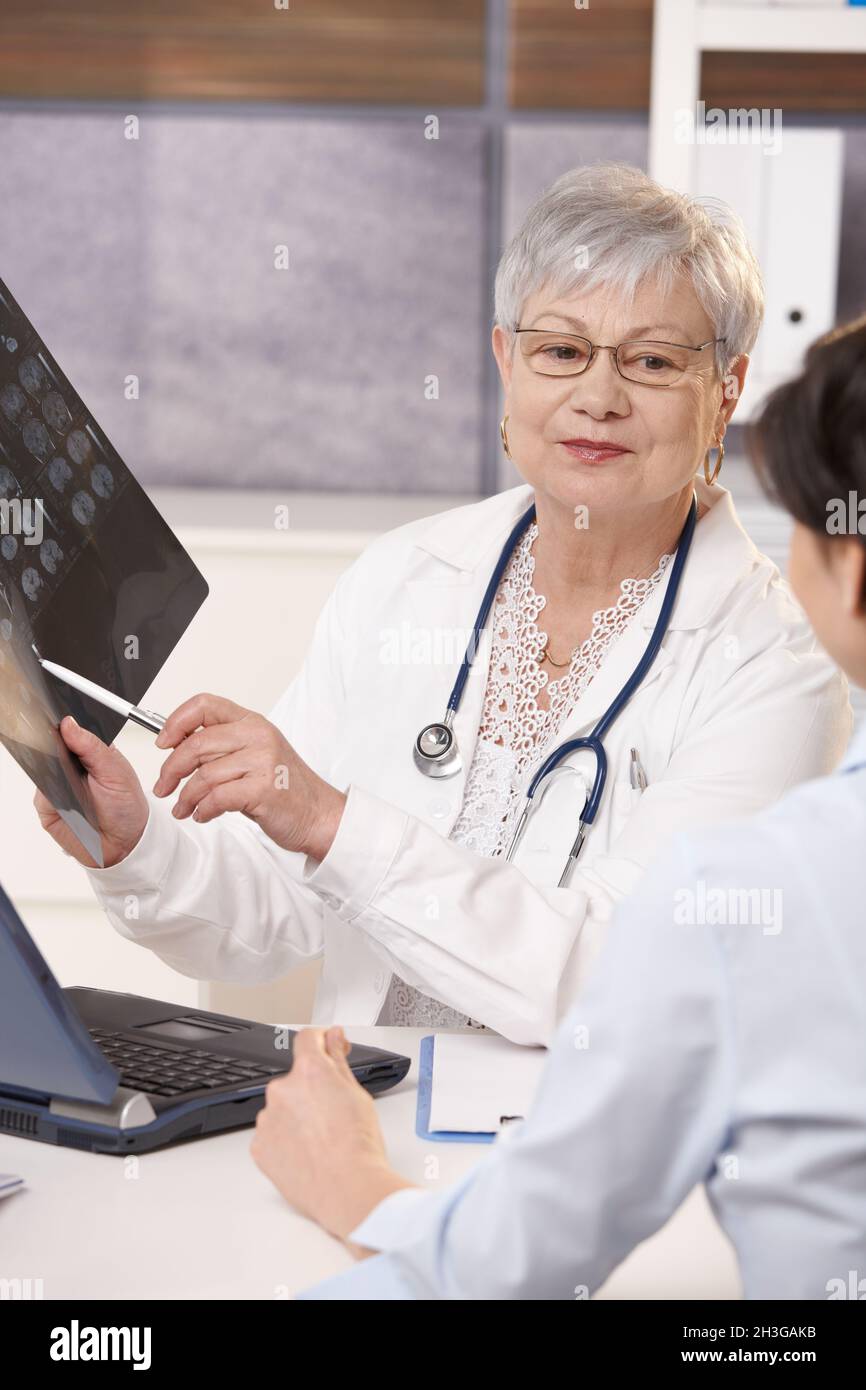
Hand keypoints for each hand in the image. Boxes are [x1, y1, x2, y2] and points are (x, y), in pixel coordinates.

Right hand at [34, 715, 148, 868]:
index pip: (69, 732)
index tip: (64, 722)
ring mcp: (56, 786)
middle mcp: (69, 767)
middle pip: (50, 748)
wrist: (125, 844)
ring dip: (53, 769)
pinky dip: (51, 792)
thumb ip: (92, 747)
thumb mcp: (116, 771)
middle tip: (65, 746)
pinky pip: (41, 793)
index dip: (65, 726)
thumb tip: (69, 724)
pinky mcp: (47, 806)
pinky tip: (65, 793)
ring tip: (71, 775)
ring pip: (42, 769)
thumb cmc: (126, 807)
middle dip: (55, 745)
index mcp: (88, 752)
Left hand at [151, 692, 346, 859]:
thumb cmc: (285, 788)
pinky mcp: (264, 789)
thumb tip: (177, 746)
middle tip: (164, 786)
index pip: (205, 705)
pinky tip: (203, 814)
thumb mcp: (254, 755)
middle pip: (196, 744)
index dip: (176, 721)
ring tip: (184, 808)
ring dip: (186, 797)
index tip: (163, 742)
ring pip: (204, 775)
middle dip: (171, 769)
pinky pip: (217, 797)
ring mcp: (263, 761)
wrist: (319, 815)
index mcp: (253, 722)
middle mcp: (258, 736)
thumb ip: (221, 747)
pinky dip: (203, 809)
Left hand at [250, 1026, 416, 1244]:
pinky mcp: (259, 1147)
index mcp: (309, 1071)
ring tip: (322, 1141)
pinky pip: (271, 1134)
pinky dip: (285, 1140)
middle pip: (295, 1079)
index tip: (328, 1047)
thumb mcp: (358, 1094)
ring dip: (297, 1116)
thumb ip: (339, 1060)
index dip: (321, 1040)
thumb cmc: (359, 1146)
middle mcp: (282, 1090)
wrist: (348, 1189)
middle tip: (334, 1114)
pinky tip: (307, 1153)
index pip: (307, 1038)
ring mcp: (267, 1120)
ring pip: (282, 1108)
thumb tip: (333, 1038)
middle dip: (311, 1090)